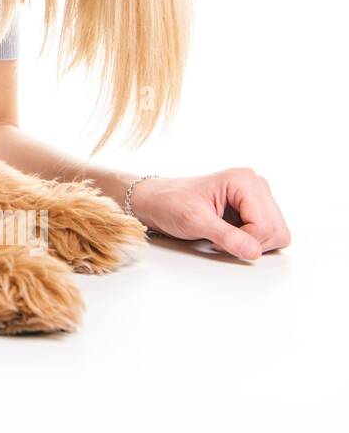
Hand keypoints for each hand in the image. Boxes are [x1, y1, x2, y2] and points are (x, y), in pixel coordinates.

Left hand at [131, 168, 290, 259]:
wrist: (156, 201)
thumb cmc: (170, 203)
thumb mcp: (194, 221)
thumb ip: (226, 236)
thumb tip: (254, 252)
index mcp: (244, 180)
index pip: (267, 226)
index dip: (246, 241)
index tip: (217, 238)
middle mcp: (255, 185)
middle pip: (277, 231)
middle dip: (250, 242)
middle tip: (220, 237)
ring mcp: (257, 197)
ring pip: (276, 234)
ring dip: (251, 242)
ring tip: (223, 233)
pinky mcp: (254, 208)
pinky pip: (267, 234)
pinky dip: (250, 240)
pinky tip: (229, 232)